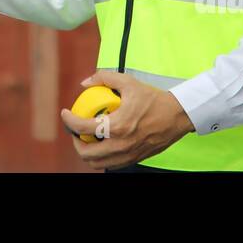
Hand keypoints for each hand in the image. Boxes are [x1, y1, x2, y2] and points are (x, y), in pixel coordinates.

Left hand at [58, 70, 195, 169]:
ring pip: (97, 163)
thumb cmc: (153, 99)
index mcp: (117, 126)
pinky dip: (102, 157)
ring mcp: (127, 154)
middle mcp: (120, 144)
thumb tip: (85, 83)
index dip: (69, 121)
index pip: (83, 128)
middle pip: (86, 153)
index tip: (66, 113)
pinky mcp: (134, 158)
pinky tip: (102, 144)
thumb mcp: (128, 82)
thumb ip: (104, 78)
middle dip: (75, 142)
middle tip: (75, 130)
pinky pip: (111, 164)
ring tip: (86, 139)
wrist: (177, 116)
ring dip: (87, 152)